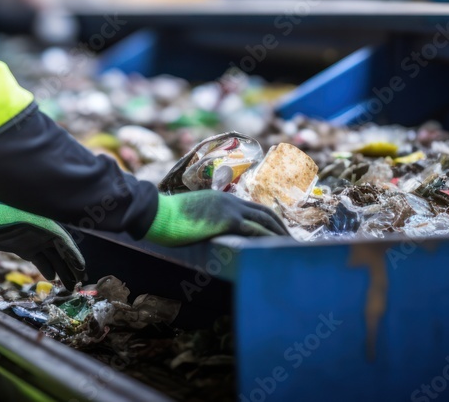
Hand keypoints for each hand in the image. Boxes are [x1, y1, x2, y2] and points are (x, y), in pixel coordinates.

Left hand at [0, 197, 86, 289]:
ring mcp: (30, 238)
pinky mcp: (21, 246)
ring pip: (51, 255)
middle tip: (79, 283)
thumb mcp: (16, 223)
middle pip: (60, 249)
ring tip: (68, 285)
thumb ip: (38, 231)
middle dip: (71, 265)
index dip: (74, 255)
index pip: (64, 240)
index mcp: (41, 223)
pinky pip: (38, 257)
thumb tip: (61, 239)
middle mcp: (39, 230)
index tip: (82, 270)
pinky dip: (45, 267)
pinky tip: (50, 278)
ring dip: (60, 269)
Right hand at [144, 191, 289, 246]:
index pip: (251, 208)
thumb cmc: (166, 219)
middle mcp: (229, 201)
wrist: (157, 213)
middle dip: (279, 226)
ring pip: (264, 220)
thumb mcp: (189, 217)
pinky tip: (278, 248)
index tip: (275, 231)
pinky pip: (255, 230)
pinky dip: (270, 239)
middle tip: (290, 241)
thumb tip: (203, 233)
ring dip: (280, 234)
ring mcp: (229, 209)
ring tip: (291, 247)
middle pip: (263, 212)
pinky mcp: (227, 220)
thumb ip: (202, 221)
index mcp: (221, 199)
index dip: (266, 220)